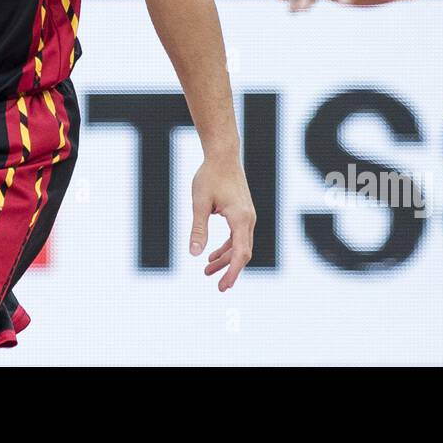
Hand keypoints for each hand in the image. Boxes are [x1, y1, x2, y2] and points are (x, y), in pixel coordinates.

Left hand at [190, 154, 254, 290]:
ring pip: (240, 246)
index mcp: (240, 218)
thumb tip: (193, 254)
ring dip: (225, 259)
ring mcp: (247, 216)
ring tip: (207, 270)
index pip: (240, 253)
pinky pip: (238, 236)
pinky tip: (213, 254)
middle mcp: (248, 219)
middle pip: (242, 253)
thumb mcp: (199, 203)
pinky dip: (227, 248)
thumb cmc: (210, 176)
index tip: (224, 286)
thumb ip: (198, 229)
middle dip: (230, 270)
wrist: (223, 156)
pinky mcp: (242, 213)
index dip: (233, 272)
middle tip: (218, 287)